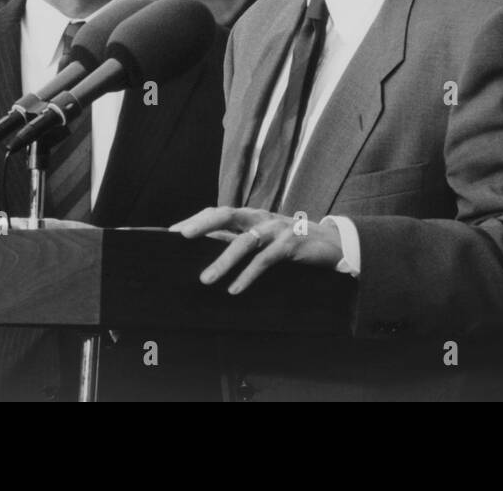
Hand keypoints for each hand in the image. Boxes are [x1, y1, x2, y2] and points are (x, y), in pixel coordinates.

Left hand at [169, 206, 342, 294]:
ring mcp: (276, 229)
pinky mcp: (290, 245)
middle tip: (181, 238)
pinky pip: (265, 260)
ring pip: (244, 242)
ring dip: (223, 261)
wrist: (332, 244)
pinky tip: (235, 289)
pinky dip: (248, 275)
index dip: (195, 220)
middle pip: (226, 214)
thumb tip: (207, 250)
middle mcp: (260, 218)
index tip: (171, 232)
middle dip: (202, 224)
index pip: (217, 212)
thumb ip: (239, 240)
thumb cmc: (291, 242)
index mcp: (250, 216)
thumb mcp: (264, 238)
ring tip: (205, 279)